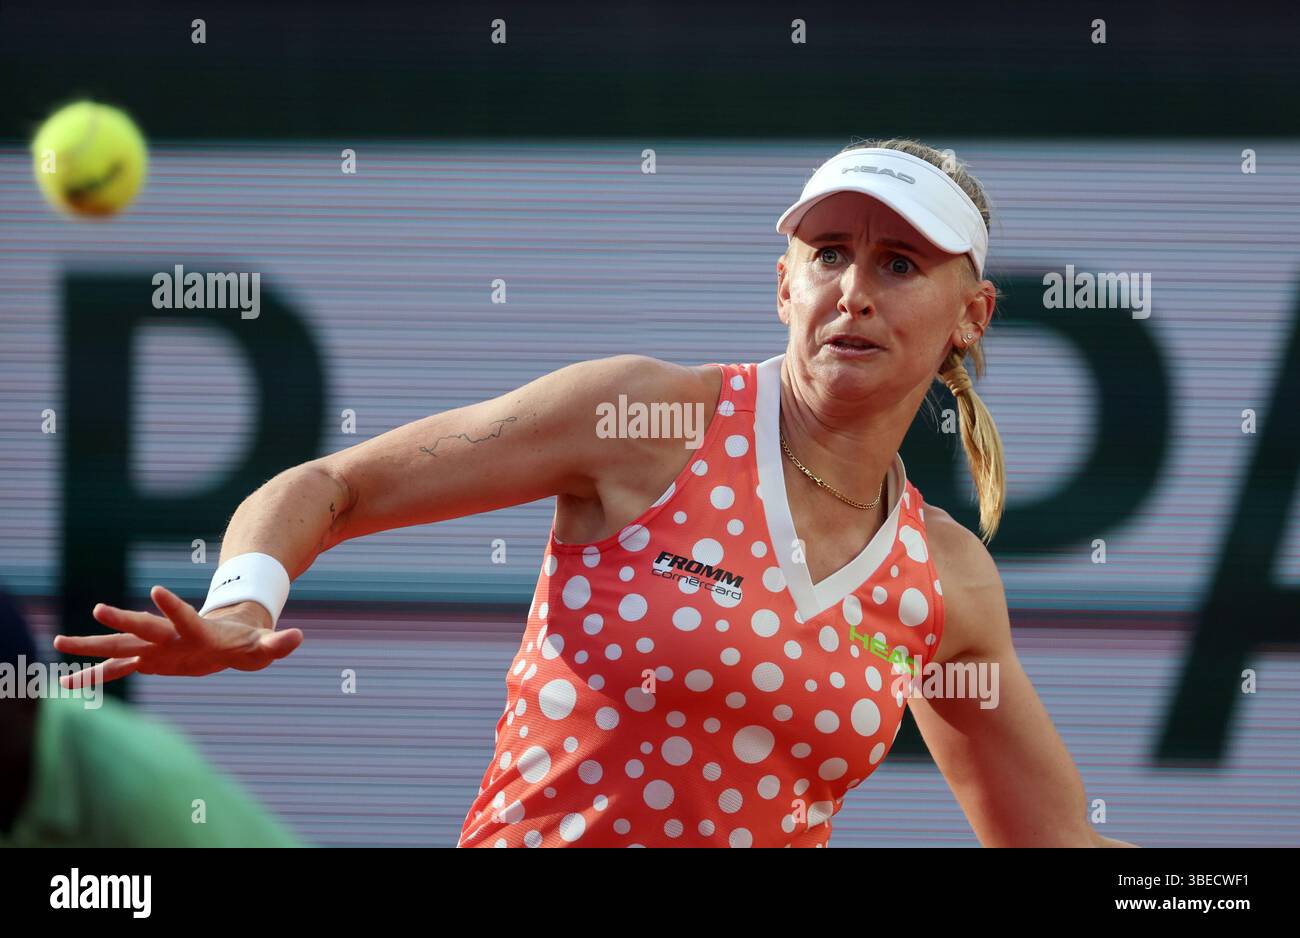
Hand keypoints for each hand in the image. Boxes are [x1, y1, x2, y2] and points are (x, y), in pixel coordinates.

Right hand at [52, 585, 303, 687]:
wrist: (227, 637)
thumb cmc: (246, 641)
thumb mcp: (264, 646)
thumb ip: (278, 643)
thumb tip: (298, 637)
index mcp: (197, 631)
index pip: (185, 617)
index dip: (173, 605)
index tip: (156, 590)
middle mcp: (170, 635)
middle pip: (144, 627)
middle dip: (123, 620)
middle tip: (98, 609)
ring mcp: (154, 647)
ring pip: (119, 647)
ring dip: (91, 646)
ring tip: (57, 643)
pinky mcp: (146, 661)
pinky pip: (115, 671)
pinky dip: (92, 678)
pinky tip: (66, 686)